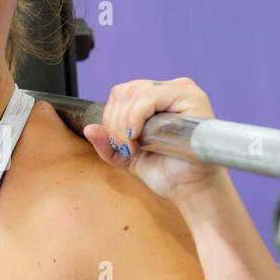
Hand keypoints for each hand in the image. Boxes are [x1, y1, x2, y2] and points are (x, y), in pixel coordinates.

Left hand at [82, 78, 226, 198]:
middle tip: (126, 147)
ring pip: (134, 93)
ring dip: (124, 123)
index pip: (122, 93)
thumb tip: (89, 128)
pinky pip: (149, 97)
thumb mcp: (128, 157)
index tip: (121, 145)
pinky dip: (135, 118)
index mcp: (157, 98)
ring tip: (134, 146)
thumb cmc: (167, 173)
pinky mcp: (190, 97)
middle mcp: (171, 89)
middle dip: (115, 122)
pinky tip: (138, 137)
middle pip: (124, 91)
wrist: (191, 190)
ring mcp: (182, 91)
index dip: (112, 118)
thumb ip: (107, 144)